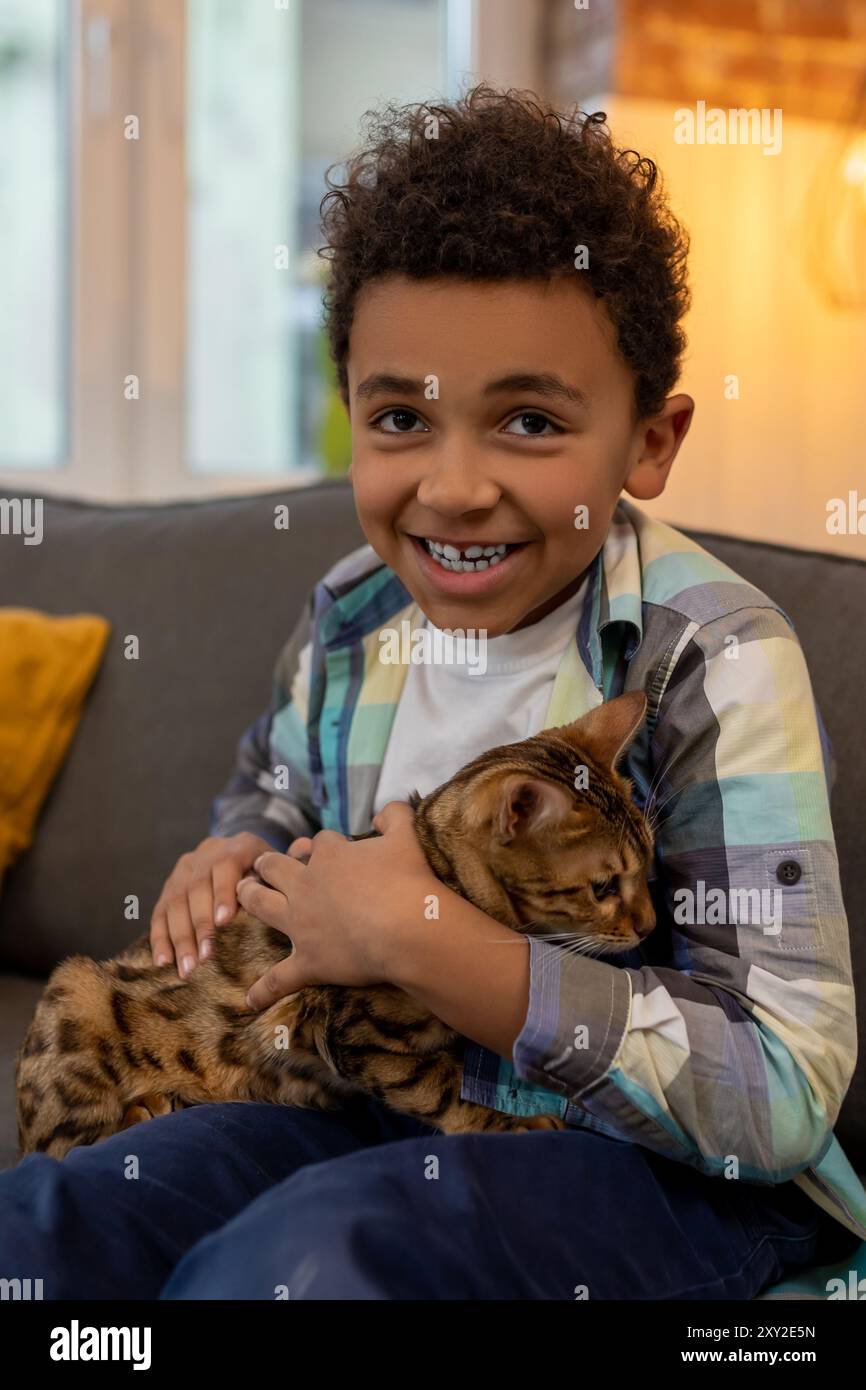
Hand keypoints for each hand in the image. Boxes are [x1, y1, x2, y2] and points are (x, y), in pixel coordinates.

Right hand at [150, 832, 277, 976]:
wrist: (247, 856)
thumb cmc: (273, 873)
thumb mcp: (282, 868)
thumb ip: (288, 868)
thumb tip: (302, 854)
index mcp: (238, 846)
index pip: (225, 865)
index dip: (223, 893)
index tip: (224, 922)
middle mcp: (207, 852)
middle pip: (196, 887)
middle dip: (199, 926)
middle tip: (204, 958)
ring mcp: (186, 868)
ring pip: (175, 902)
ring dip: (180, 938)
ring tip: (188, 968)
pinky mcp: (170, 886)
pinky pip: (160, 912)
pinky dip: (161, 938)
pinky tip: (163, 962)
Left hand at [238, 802, 437, 1009]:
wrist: (409, 928)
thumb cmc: (409, 881)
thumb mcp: (407, 836)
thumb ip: (395, 815)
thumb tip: (384, 812)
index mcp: (331, 857)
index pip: (318, 844)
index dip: (320, 846)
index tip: (322, 848)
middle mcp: (307, 886)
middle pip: (276, 867)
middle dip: (268, 864)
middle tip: (262, 865)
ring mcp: (302, 924)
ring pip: (262, 905)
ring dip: (249, 898)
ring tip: (240, 895)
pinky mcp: (308, 960)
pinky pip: (279, 978)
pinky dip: (264, 990)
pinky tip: (249, 1001)